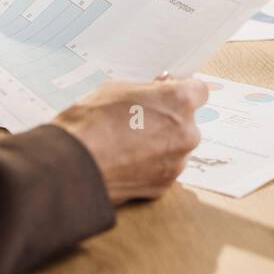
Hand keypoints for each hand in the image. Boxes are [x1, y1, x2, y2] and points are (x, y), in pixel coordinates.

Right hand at [52, 77, 208, 204]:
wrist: (74, 164)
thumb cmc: (91, 122)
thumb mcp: (118, 88)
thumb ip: (148, 91)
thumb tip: (159, 91)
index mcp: (179, 102)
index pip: (199, 91)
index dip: (182, 92)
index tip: (169, 96)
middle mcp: (187, 132)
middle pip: (187, 121)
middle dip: (169, 119)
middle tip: (139, 119)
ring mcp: (178, 161)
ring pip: (177, 147)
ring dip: (161, 143)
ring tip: (128, 143)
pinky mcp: (165, 185)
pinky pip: (165, 168)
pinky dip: (151, 165)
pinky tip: (126, 160)